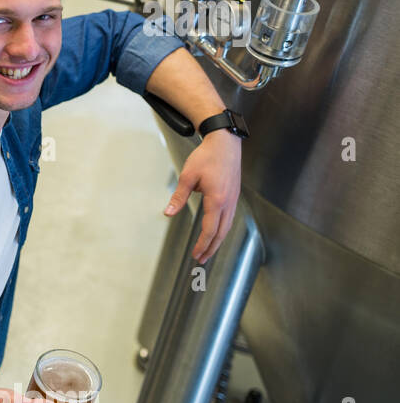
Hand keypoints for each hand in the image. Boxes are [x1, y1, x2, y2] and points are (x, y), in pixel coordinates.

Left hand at [166, 130, 241, 263]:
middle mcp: (228, 202)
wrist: (225, 142)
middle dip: (211, 248)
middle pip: (221, 232)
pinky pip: (229, 218)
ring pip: (227, 226)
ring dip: (217, 240)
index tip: (195, 255)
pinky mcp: (233, 195)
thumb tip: (168, 213)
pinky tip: (216, 232)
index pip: (210, 230)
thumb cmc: (206, 157)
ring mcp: (233, 199)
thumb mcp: (187, 176)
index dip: (202, 245)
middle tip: (201, 260)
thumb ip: (178, 197)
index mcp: (217, 200)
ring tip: (208, 251)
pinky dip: (222, 229)